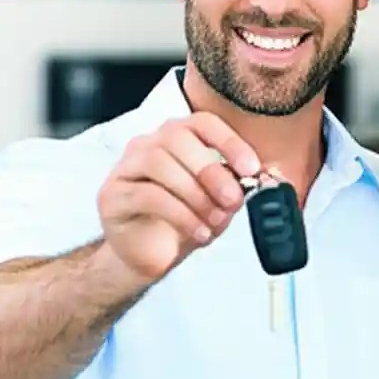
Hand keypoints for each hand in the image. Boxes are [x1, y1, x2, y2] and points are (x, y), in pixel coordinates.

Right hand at [97, 112, 260, 283]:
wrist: (148, 255)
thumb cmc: (183, 221)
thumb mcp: (217, 202)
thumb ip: (236, 186)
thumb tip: (265, 177)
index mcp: (177, 137)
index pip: (202, 122)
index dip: (228, 141)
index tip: (251, 168)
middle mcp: (148, 144)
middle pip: (178, 138)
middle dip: (211, 170)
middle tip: (232, 199)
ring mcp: (126, 167)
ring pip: (159, 163)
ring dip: (194, 194)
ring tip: (215, 221)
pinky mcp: (113, 196)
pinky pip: (147, 195)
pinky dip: (180, 215)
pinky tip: (198, 232)